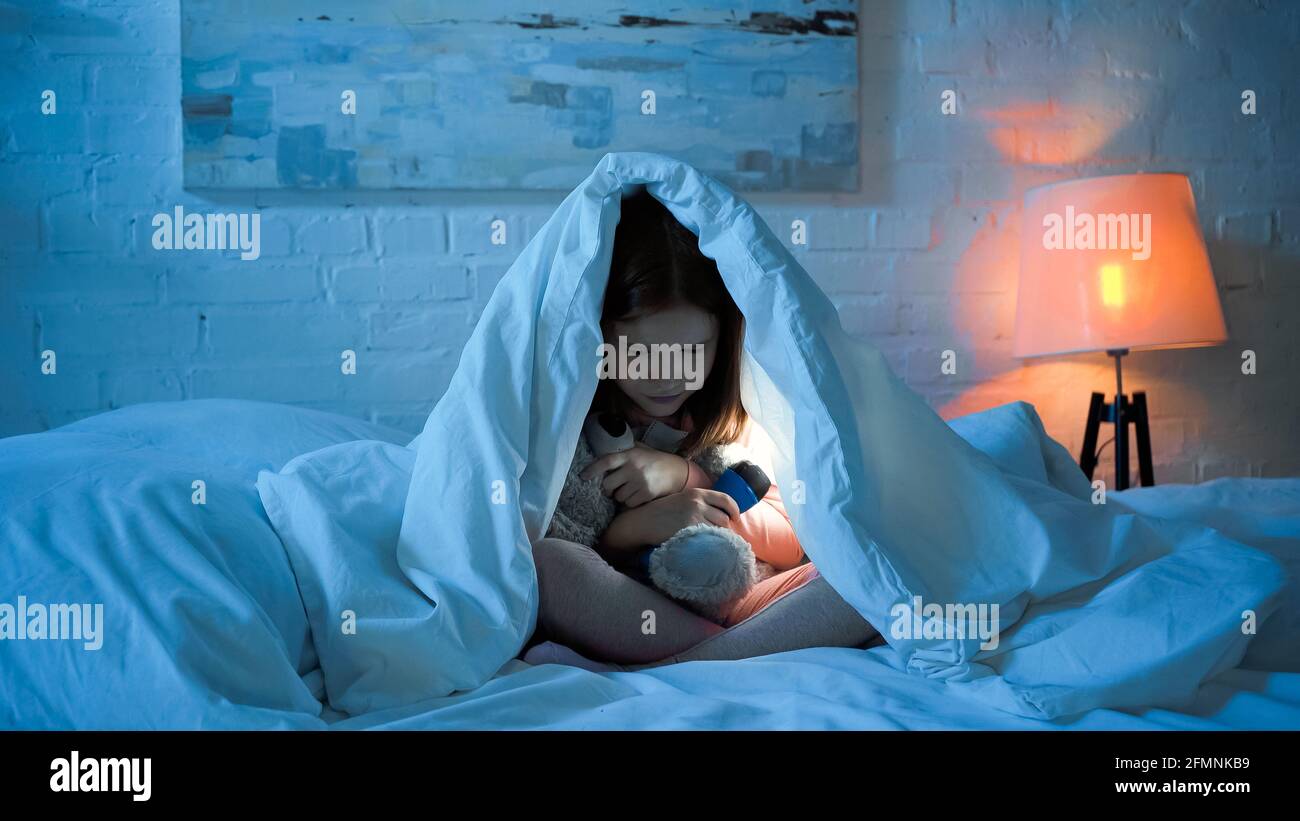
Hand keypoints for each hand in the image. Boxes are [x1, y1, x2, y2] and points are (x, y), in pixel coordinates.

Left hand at [580, 443, 689, 507]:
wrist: (676, 471)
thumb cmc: (654, 459)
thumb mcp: (640, 449)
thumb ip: (624, 451)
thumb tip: (602, 450)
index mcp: (630, 455)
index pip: (607, 461)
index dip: (593, 469)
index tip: (583, 476)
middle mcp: (633, 468)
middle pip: (608, 484)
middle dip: (607, 488)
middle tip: (610, 488)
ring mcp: (640, 482)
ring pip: (618, 496)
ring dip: (619, 496)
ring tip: (627, 490)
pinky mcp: (646, 494)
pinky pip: (629, 503)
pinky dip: (629, 502)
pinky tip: (636, 495)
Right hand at [600, 488, 740, 551]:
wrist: (643, 521)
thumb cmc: (661, 512)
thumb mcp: (681, 500)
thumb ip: (698, 503)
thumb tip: (718, 513)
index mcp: (697, 493)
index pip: (726, 499)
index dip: (735, 510)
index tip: (736, 518)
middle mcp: (698, 503)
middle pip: (724, 518)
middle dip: (727, 529)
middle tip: (724, 536)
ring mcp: (694, 516)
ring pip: (718, 530)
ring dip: (720, 538)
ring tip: (715, 543)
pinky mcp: (689, 530)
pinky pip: (708, 539)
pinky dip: (711, 544)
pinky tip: (708, 548)